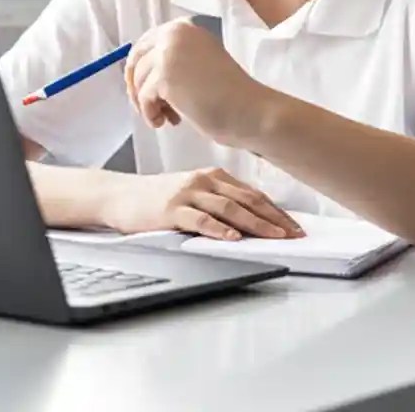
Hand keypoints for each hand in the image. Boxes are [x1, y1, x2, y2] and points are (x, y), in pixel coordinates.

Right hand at [102, 167, 304, 240]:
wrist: (118, 195)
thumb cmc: (157, 197)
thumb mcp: (192, 192)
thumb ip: (219, 200)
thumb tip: (253, 220)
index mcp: (213, 177)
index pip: (253, 194)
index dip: (277, 210)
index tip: (296, 226)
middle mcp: (203, 181)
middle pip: (247, 200)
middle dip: (275, 218)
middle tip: (295, 234)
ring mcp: (187, 194)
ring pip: (229, 209)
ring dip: (255, 224)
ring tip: (274, 237)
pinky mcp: (171, 209)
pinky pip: (200, 220)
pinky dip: (219, 230)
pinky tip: (232, 238)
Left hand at [124, 17, 269, 145]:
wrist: (249, 110)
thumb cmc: (228, 94)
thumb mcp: (197, 64)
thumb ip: (173, 60)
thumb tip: (138, 75)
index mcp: (184, 27)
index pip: (145, 44)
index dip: (139, 69)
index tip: (142, 90)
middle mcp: (175, 33)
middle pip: (136, 60)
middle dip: (137, 86)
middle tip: (147, 108)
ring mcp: (169, 52)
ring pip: (139, 81)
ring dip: (148, 104)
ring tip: (168, 118)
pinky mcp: (165, 75)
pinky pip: (143, 97)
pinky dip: (150, 113)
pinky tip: (164, 122)